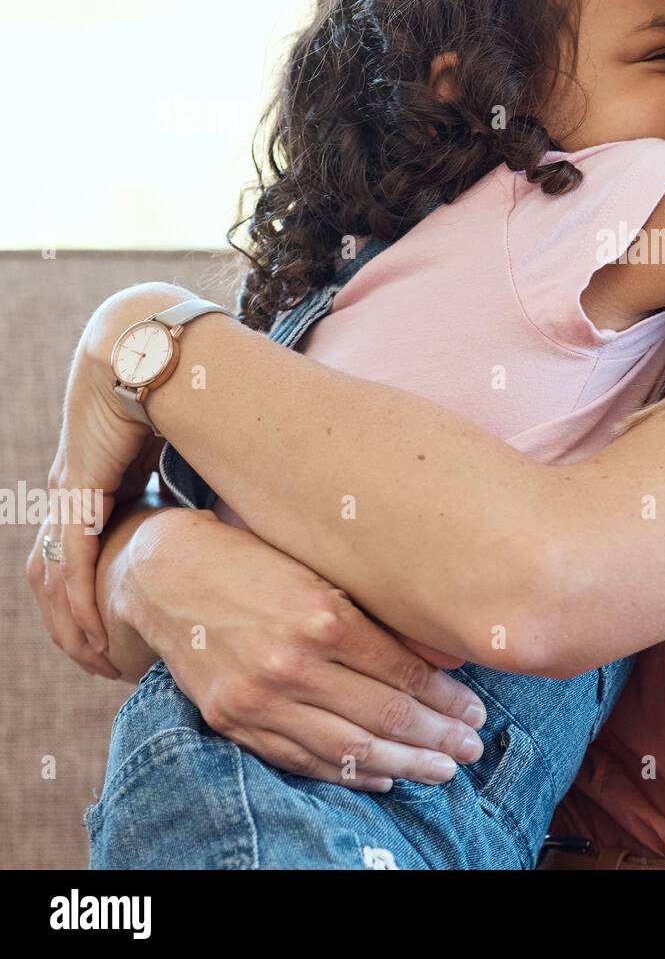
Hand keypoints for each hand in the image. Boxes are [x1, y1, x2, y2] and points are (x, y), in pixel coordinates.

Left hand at [39, 283, 187, 659]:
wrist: (160, 342)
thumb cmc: (190, 376)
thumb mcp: (194, 435)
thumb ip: (209, 463)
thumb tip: (267, 475)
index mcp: (105, 471)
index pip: (89, 541)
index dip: (99, 586)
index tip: (120, 622)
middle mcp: (80, 483)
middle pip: (62, 567)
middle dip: (77, 617)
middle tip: (99, 658)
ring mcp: (74, 486)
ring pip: (61, 571)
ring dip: (76, 620)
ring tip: (95, 658)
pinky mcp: (78, 488)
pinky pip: (73, 558)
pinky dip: (80, 601)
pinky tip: (92, 636)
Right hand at [113, 508, 487, 790]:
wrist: (167, 572)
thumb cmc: (256, 558)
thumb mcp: (324, 568)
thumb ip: (380, 614)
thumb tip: (447, 655)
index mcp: (322, 615)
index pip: (401, 673)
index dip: (445, 698)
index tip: (476, 710)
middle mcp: (291, 663)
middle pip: (382, 715)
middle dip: (436, 736)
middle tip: (472, 747)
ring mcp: (259, 698)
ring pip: (346, 749)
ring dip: (402, 764)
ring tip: (442, 770)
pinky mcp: (233, 720)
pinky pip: (301, 760)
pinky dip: (346, 774)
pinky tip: (382, 776)